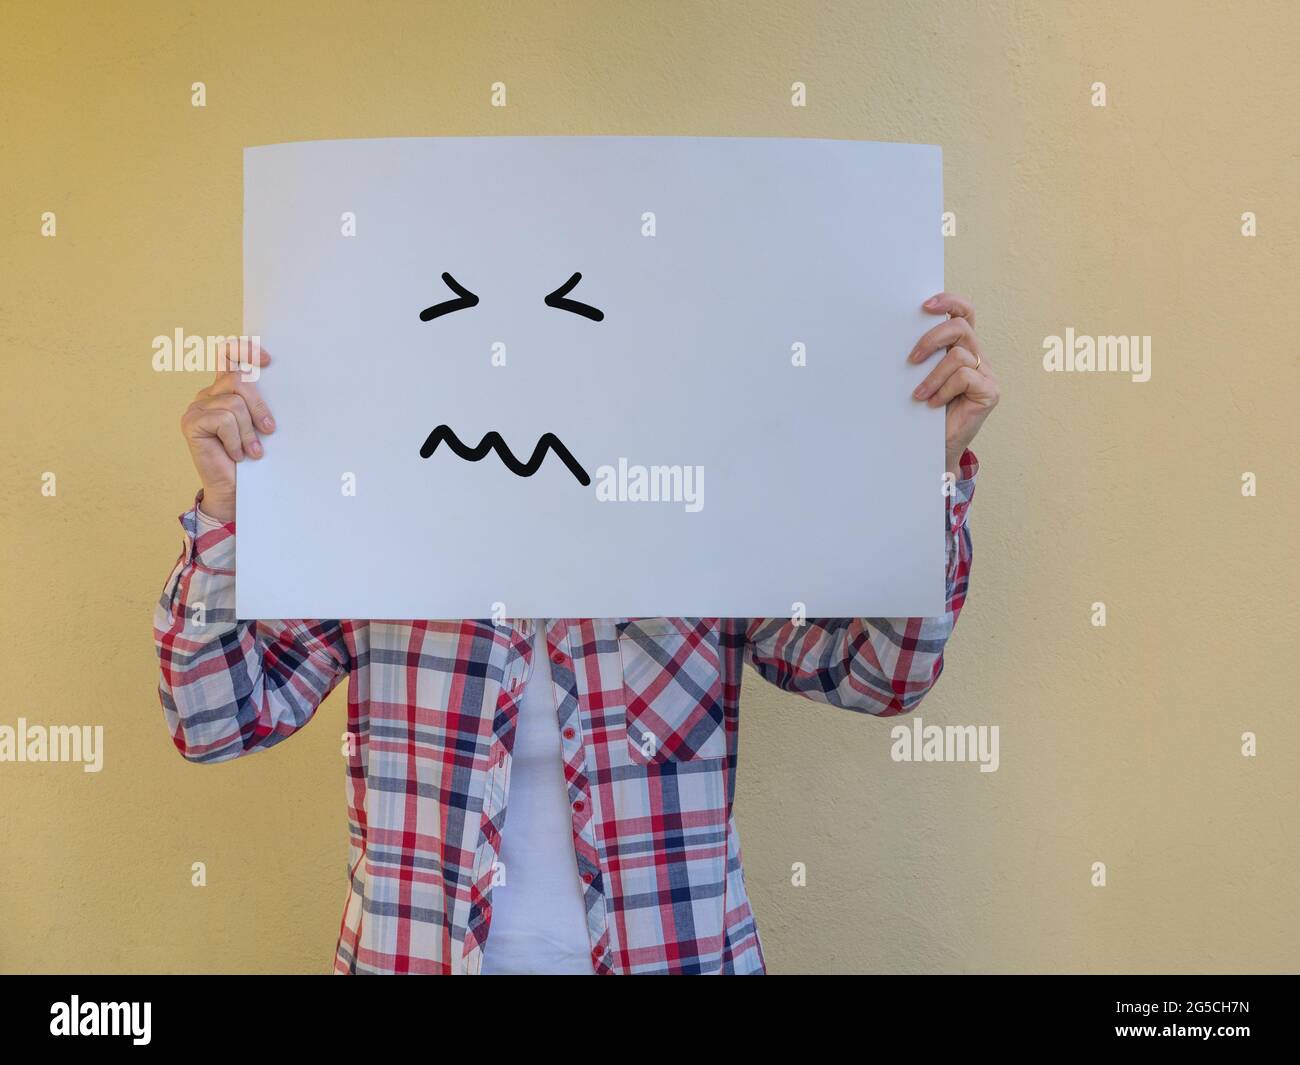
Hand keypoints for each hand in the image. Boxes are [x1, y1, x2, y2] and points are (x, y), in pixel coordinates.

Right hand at [178, 341, 274, 521]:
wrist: (235, 489)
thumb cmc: (251, 457)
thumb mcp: (259, 425)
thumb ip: (258, 402)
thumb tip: (280, 383)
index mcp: (224, 389)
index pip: (227, 353)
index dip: (245, 349)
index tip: (268, 361)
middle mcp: (208, 394)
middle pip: (238, 380)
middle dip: (259, 406)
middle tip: (269, 430)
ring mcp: (197, 407)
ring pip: (234, 403)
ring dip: (248, 431)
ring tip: (252, 451)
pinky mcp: (191, 422)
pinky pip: (223, 420)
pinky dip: (236, 439)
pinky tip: (236, 455)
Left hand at [908, 293, 999, 474]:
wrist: (937, 447)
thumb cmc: (926, 412)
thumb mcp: (921, 377)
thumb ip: (922, 356)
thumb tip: (896, 334)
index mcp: (962, 347)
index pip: (964, 312)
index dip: (949, 301)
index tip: (924, 306)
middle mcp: (978, 356)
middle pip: (960, 327)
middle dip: (931, 338)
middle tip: (912, 359)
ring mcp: (987, 374)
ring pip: (958, 356)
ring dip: (932, 375)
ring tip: (919, 394)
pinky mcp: (990, 391)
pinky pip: (964, 377)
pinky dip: (943, 389)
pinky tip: (934, 404)